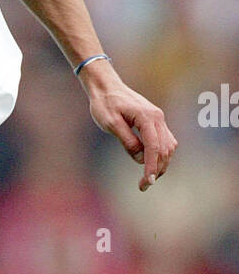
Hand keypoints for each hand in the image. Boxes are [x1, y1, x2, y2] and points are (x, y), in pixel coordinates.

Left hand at [82, 62, 176, 190]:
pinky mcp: (156, 121)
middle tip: (143, 186)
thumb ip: (127, 141)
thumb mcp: (110, 124)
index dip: (152, 166)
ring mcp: (159, 119)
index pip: (154, 147)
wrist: (106, 87)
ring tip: (146, 179)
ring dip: (161, 164)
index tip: (147, 182)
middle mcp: (157, 118)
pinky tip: (150, 165)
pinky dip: (161, 155)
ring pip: (168, 147)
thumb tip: (140, 158)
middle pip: (165, 149)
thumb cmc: (105, 104)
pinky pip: (165, 141)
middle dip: (157, 169)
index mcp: (146, 117)